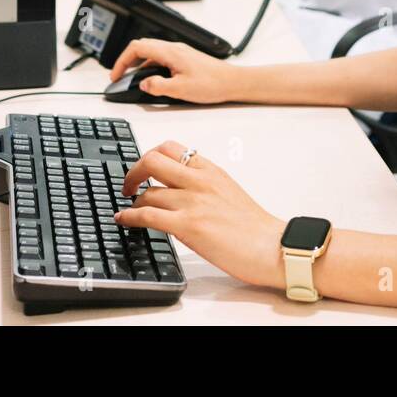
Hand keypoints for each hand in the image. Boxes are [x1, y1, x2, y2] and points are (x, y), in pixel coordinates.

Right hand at [108, 38, 243, 104]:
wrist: (233, 82)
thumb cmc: (212, 83)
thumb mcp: (181, 89)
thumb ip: (158, 86)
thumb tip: (143, 84)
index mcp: (170, 52)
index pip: (137, 48)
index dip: (122, 60)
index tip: (115, 75)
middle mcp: (174, 49)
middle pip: (142, 47)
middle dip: (127, 61)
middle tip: (119, 77)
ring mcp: (179, 53)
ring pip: (152, 54)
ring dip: (139, 65)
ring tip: (133, 81)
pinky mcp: (184, 59)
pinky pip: (161, 59)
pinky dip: (151, 68)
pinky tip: (153, 81)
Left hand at [116, 140, 285, 289]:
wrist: (272, 247)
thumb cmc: (256, 227)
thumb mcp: (230, 192)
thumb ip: (205, 185)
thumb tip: (181, 189)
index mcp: (211, 171)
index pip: (171, 148)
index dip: (149, 156)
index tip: (143, 168)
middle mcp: (200, 181)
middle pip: (152, 159)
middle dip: (133, 171)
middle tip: (128, 185)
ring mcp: (193, 202)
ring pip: (147, 191)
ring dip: (132, 201)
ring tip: (129, 210)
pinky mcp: (188, 226)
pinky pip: (147, 215)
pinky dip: (129, 217)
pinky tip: (124, 222)